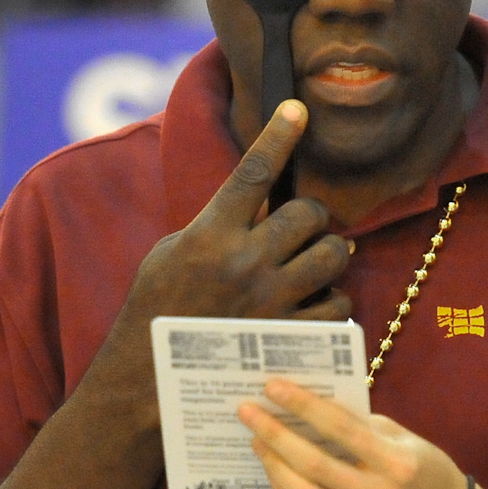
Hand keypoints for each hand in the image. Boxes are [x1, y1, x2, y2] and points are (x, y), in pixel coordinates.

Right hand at [99, 101, 352, 431]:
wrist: (150, 381)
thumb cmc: (157, 312)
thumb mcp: (173, 254)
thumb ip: (216, 226)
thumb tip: (256, 201)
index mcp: (210, 234)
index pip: (252, 172)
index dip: (278, 135)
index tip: (297, 108)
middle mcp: (244, 262)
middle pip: (307, 214)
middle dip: (311, 218)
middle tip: (302, 230)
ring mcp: (271, 300)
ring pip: (333, 255)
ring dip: (329, 255)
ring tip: (314, 264)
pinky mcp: (290, 335)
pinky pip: (337, 304)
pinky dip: (332, 301)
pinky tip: (313, 305)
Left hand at [239, 379, 469, 488]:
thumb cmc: (426, 471)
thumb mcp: (404, 440)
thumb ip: (362, 426)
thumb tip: (312, 409)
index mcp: (397, 463)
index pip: (341, 429)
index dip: (303, 406)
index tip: (272, 387)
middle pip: (313, 463)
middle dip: (274, 434)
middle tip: (248, 412)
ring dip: (273, 464)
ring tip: (257, 441)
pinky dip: (285, 488)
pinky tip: (275, 468)